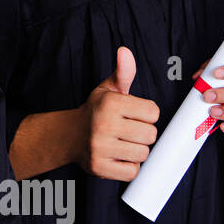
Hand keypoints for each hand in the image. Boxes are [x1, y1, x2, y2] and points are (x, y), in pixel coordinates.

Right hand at [76, 46, 159, 181]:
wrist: (69, 135)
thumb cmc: (95, 111)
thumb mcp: (108, 89)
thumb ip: (123, 72)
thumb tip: (125, 51)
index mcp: (111, 104)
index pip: (154, 112)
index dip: (146, 114)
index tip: (132, 114)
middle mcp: (104, 125)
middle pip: (150, 135)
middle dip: (143, 133)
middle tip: (127, 130)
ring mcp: (100, 147)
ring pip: (143, 154)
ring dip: (136, 151)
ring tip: (123, 143)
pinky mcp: (99, 167)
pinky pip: (132, 172)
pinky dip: (129, 167)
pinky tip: (118, 157)